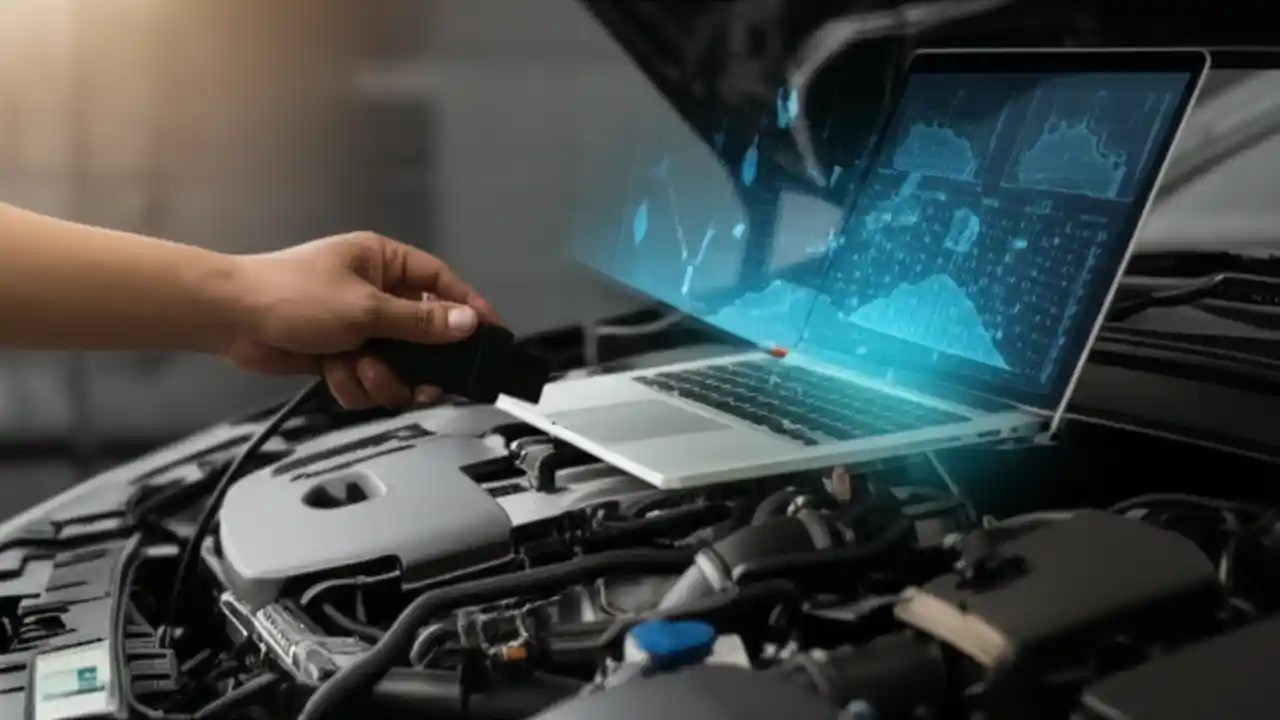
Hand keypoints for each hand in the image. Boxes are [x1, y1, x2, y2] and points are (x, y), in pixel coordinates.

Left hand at [226, 232, 497, 408]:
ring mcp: (357, 327)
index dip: (469, 308)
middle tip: (423, 383)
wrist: (229, 319)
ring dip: (380, 377)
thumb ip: (419, 320)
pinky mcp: (339, 355)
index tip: (492, 333)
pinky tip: (334, 376)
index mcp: (384, 263)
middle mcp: (375, 293)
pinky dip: (354, 385)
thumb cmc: (290, 296)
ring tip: (358, 370)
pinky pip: (367, 380)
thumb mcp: (364, 308)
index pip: (442, 282)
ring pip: (396, 365)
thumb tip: (467, 322)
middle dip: (417, 363)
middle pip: (423, 334)